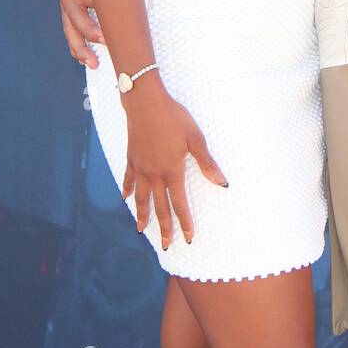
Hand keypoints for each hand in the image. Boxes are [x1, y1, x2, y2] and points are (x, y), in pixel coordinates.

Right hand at [120, 76, 228, 246]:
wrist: (145, 102)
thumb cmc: (174, 117)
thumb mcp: (195, 138)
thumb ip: (207, 163)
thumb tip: (222, 183)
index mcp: (172, 172)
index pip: (180, 204)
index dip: (185, 223)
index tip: (188, 239)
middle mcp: (154, 174)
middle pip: (159, 207)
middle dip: (163, 228)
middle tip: (166, 245)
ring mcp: (140, 168)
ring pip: (140, 198)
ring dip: (142, 214)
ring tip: (141, 228)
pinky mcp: (131, 158)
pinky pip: (128, 179)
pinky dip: (127, 190)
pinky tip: (125, 198)